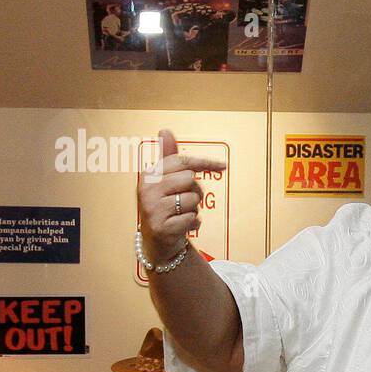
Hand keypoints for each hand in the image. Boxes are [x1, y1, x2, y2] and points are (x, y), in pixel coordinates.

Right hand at [136, 129, 225, 263]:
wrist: (156, 241)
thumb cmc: (164, 206)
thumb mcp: (164, 181)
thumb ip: (168, 157)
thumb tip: (164, 130)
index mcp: (148, 175)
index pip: (181, 162)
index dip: (205, 162)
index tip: (223, 166)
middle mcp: (147, 191)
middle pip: (189, 179)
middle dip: (195, 190)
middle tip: (186, 199)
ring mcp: (153, 210)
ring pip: (193, 200)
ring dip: (194, 208)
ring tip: (181, 213)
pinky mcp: (162, 228)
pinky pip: (193, 219)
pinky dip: (194, 223)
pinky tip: (182, 225)